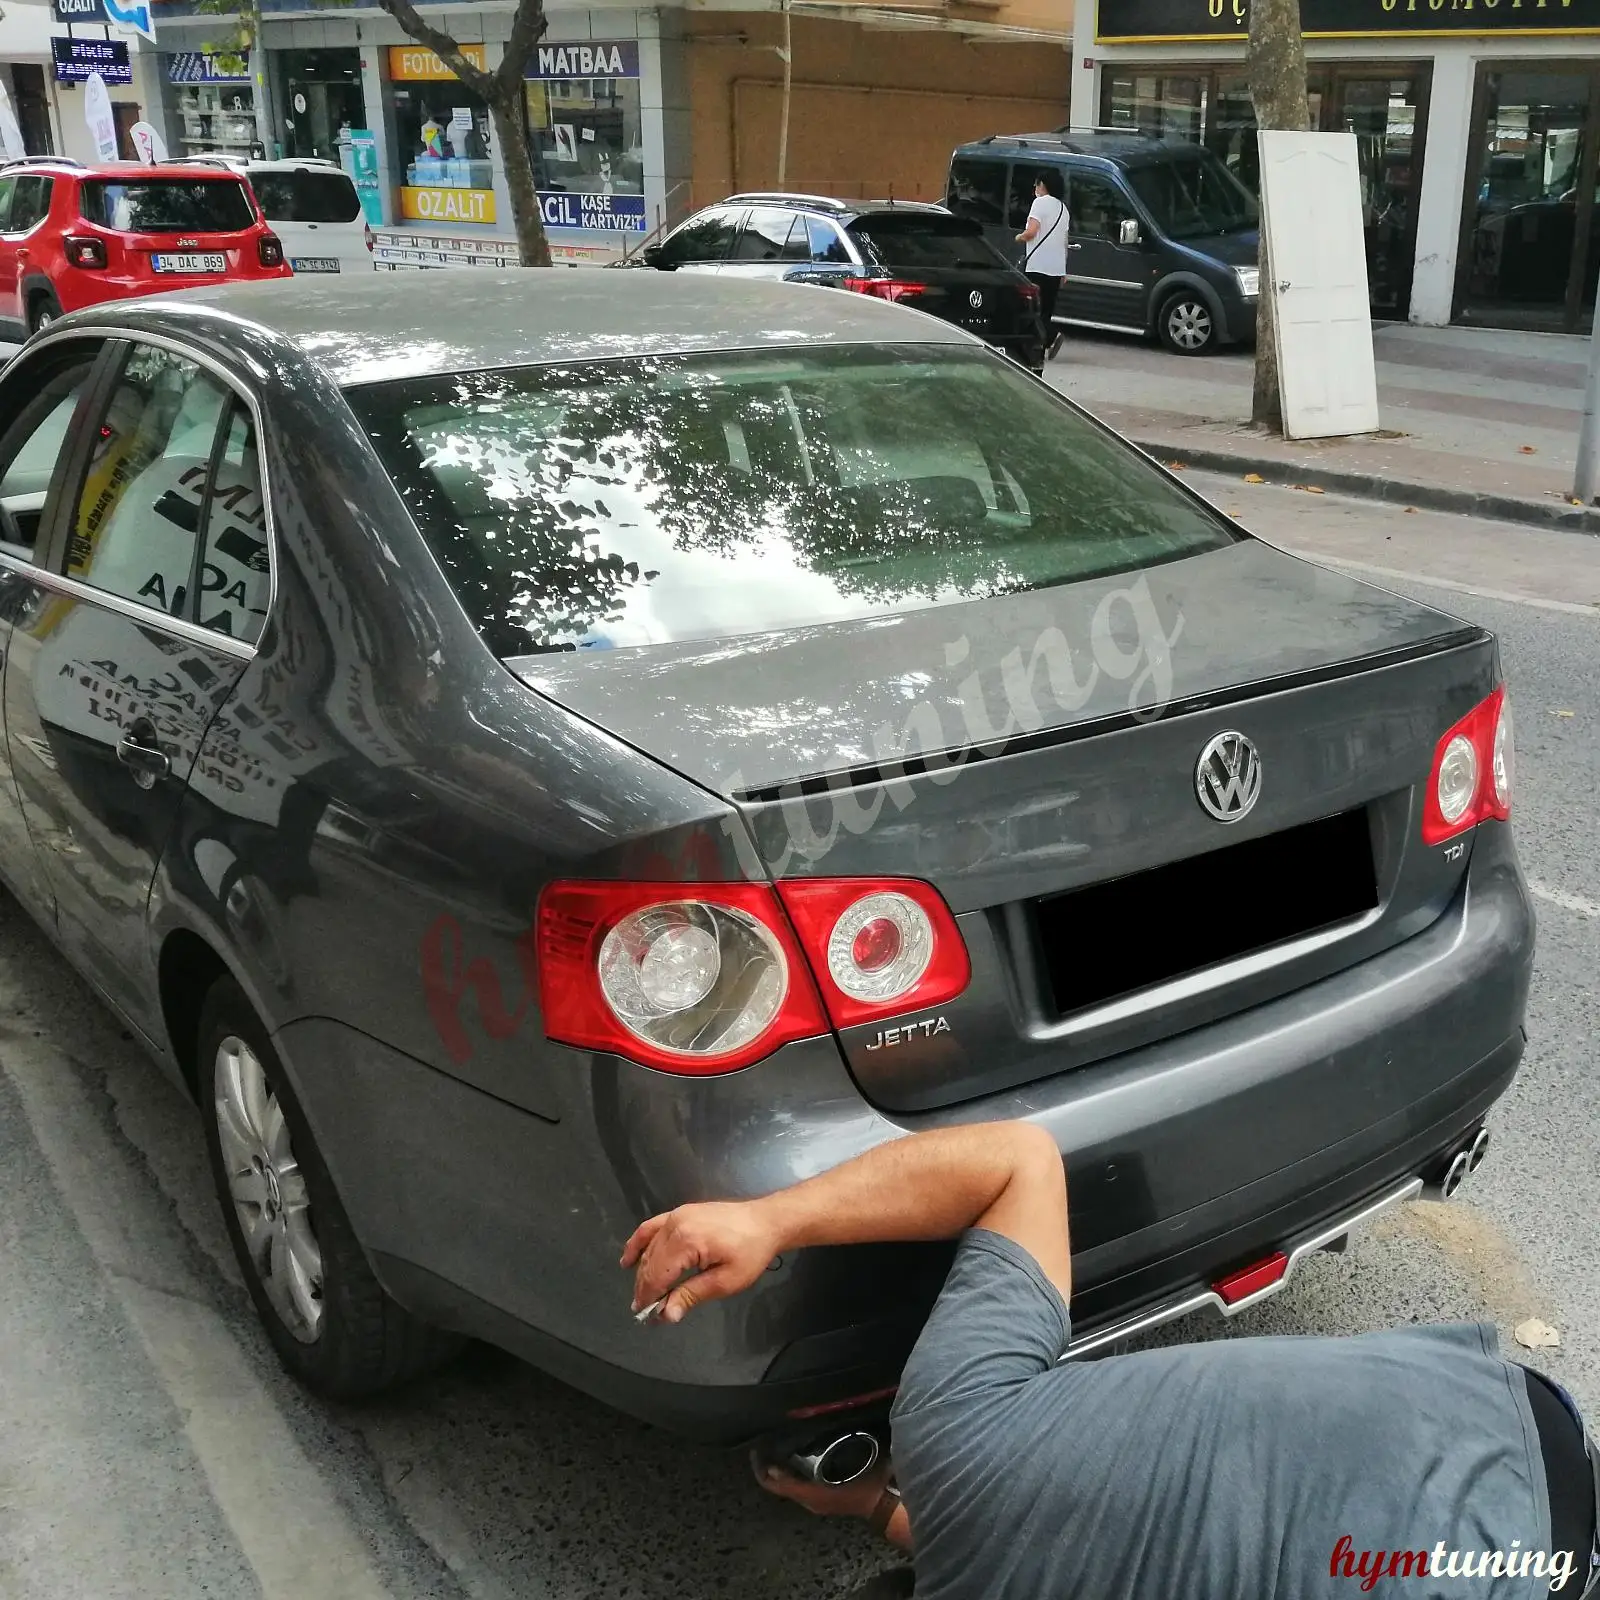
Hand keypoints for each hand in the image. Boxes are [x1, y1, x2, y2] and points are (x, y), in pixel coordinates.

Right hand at [621, 1199, 780, 1323]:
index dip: (650, 1298)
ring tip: (642, 1295)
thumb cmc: (750, 1253)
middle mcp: (675, 1225)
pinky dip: (637, 1243)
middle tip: (646, 1313)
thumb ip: (691, 1295)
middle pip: (650, 1263)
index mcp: (686, 1241)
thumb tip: (665, 1315)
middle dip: (646, 1288)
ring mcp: (675, 1216)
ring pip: (649, 1248)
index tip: (647, 1318)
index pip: (657, 1275)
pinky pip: (650, 1228)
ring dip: (642, 1272)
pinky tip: (628, 1260)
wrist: (765, 1222)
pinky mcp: (679, 1213)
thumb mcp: (725, 1281)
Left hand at [752, 1451, 889, 1520]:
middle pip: (778, 1485)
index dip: (761, 1468)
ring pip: (788, 1486)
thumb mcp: (851, 1463)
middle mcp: (808, 1501)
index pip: (776, 1485)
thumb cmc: (867, 1485)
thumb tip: (814, 1429)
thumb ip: (836, 1448)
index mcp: (810, 1495)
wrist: (885, 1506)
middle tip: (766, 1441)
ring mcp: (815, 1502)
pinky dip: (792, 1473)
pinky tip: (797, 1454)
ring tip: (777, 1444)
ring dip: (780, 1469)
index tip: (756, 1448)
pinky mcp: (822, 1499)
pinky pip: (798, 1486)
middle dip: (769, 1465)